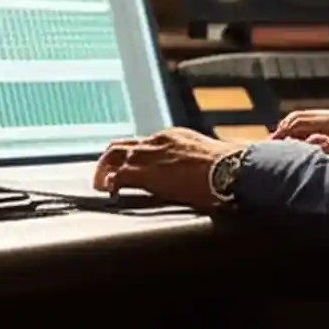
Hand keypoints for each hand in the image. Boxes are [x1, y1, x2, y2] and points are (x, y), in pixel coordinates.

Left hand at [93, 127, 242, 209]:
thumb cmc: (227, 168)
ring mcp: (148, 155)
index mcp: (173, 136)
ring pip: (113, 156)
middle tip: (104, 175)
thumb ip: (196, 163)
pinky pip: (117, 176)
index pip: (144, 143)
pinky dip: (110, 183)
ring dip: (104, 170)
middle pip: (122, 145)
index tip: (130, 167)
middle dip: (110, 159)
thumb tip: (203, 178)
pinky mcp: (144, 173)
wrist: (227, 169)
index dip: (133, 156)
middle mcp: (157, 141)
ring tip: (100, 185)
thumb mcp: (208, 158)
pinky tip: (109, 192)